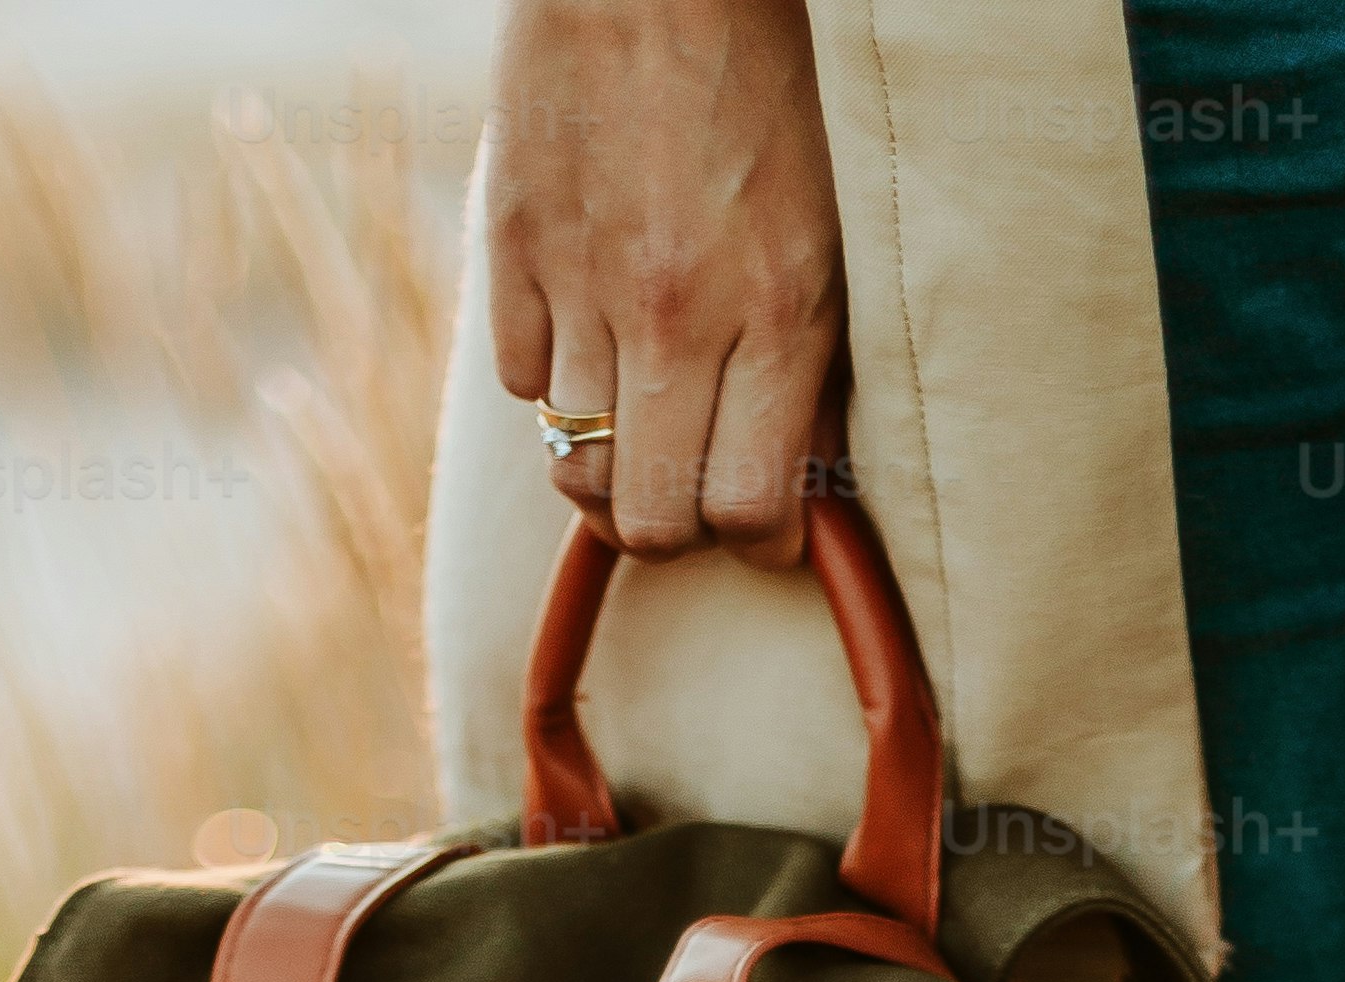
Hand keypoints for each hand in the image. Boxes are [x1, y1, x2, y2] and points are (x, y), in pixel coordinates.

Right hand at [484, 0, 843, 566]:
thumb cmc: (764, 79)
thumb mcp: (831, 221)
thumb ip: (819, 357)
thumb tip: (809, 476)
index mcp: (776, 308)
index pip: (748, 511)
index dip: (760, 539)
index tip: (766, 522)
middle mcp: (675, 314)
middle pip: (651, 523)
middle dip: (676, 529)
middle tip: (692, 490)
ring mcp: (584, 283)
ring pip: (575, 472)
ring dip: (609, 469)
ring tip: (638, 427)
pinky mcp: (513, 246)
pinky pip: (523, 383)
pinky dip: (554, 382)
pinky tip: (589, 337)